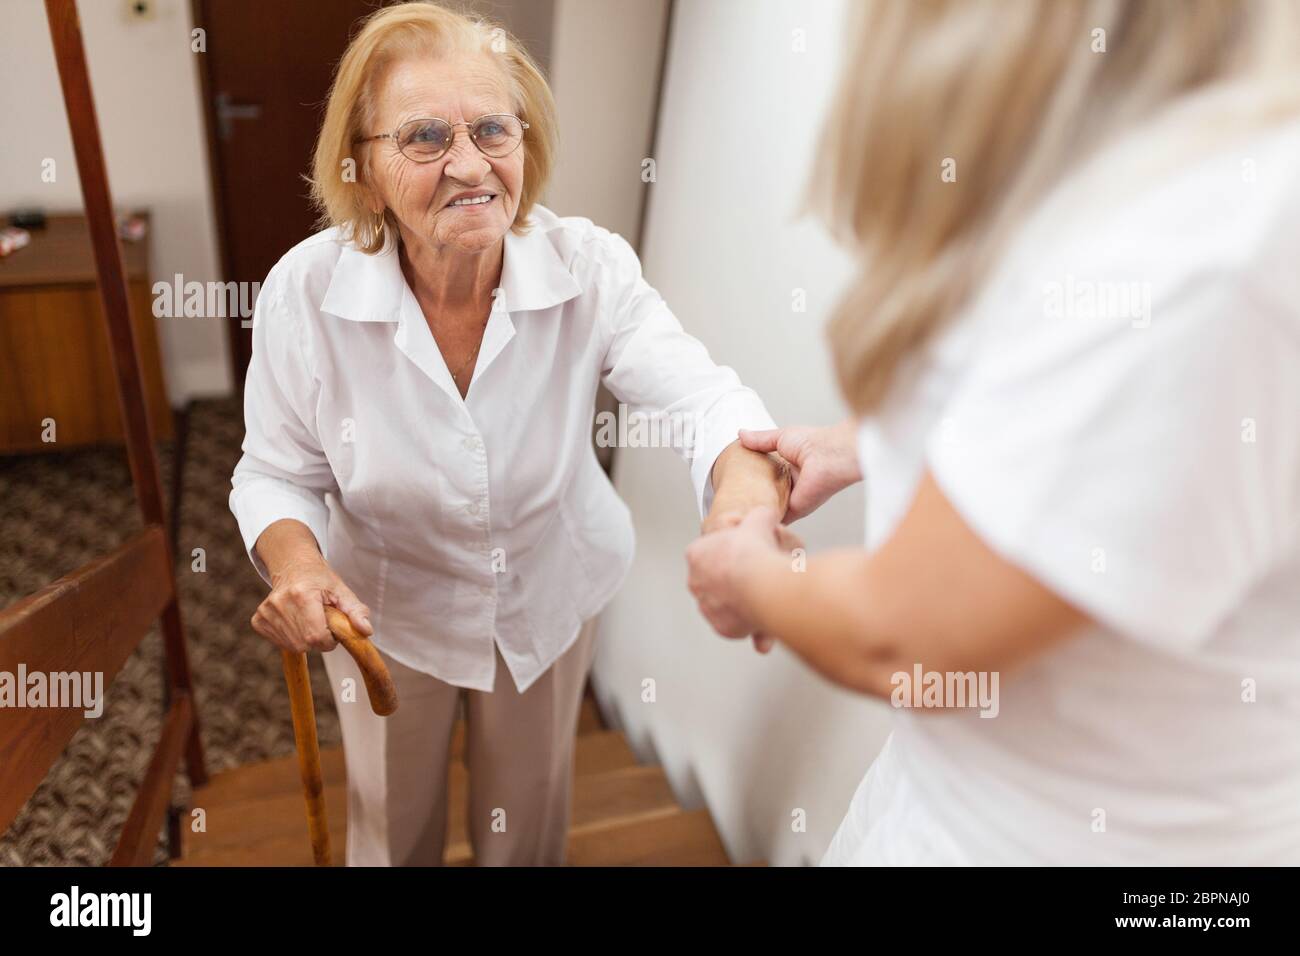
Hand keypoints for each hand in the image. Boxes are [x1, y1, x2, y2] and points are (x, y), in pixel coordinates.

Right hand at [251, 555, 372, 653]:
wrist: (293, 566)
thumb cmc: (320, 580)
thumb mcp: (342, 591)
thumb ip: (356, 611)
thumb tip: (366, 631)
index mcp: (302, 595)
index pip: (316, 637)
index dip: (329, 639)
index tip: (333, 629)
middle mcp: (279, 604)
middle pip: (305, 644)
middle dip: (319, 639)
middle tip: (322, 622)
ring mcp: (266, 613)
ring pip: (293, 646)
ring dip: (306, 639)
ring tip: (309, 619)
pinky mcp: (258, 620)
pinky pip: (281, 643)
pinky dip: (292, 638)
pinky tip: (296, 621)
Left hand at [687, 507, 803, 651]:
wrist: (761, 582)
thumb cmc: (753, 553)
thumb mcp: (759, 520)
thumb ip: (759, 517)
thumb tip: (766, 516)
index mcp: (696, 554)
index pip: (705, 552)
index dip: (726, 551)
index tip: (741, 553)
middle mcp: (695, 582)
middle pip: (711, 579)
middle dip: (728, 578)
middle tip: (750, 574)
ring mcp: (706, 606)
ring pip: (721, 603)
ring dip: (736, 599)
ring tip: (757, 593)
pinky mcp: (722, 626)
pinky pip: (733, 622)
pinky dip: (744, 619)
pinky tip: (758, 609)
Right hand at [738, 421, 861, 521]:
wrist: (828, 456)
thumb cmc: (812, 443)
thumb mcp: (779, 438)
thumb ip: (760, 440)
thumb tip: (740, 434)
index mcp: (788, 468)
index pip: (766, 476)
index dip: (752, 478)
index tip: (734, 480)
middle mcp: (791, 485)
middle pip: (767, 493)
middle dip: (751, 496)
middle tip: (730, 497)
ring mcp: (792, 499)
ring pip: (770, 507)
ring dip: (756, 508)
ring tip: (734, 510)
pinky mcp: (795, 511)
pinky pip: (777, 518)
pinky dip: (765, 519)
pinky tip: (748, 519)